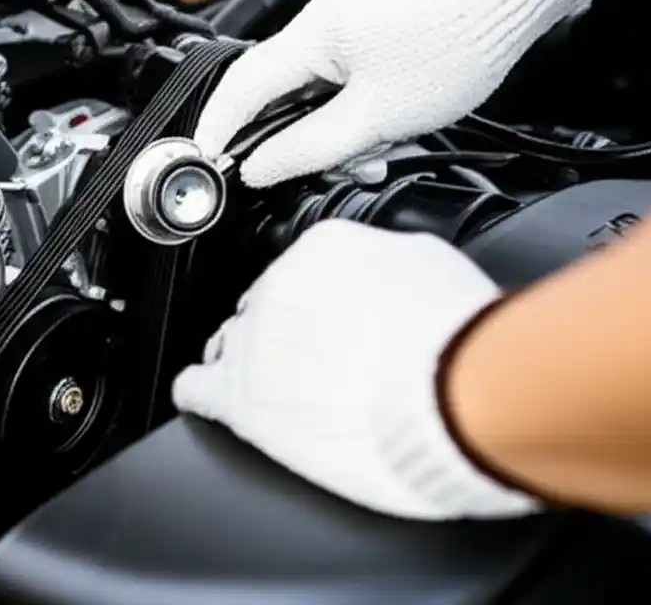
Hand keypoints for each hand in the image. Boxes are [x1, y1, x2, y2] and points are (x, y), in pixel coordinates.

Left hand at [173, 221, 538, 519]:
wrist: (450, 391)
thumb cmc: (454, 338)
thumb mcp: (433, 267)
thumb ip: (392, 265)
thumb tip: (389, 276)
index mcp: (322, 249)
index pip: (301, 272)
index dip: (316, 303)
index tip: (329, 319)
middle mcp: (278, 287)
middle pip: (263, 309)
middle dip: (281, 333)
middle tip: (312, 360)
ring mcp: (252, 342)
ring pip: (230, 344)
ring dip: (244, 361)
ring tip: (270, 385)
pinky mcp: (238, 397)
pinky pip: (196, 388)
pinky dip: (199, 393)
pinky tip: (204, 399)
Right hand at [194, 0, 601, 186]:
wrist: (509, 4)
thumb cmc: (452, 47)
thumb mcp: (375, 118)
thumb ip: (309, 148)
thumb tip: (259, 168)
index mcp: (311, 38)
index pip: (241, 88)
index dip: (219, 130)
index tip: (209, 162)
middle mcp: (322, 29)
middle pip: (280, 98)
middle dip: (295, 144)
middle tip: (316, 173)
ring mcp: (348, 33)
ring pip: (316, 100)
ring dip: (334, 137)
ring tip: (371, 157)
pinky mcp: (373, 41)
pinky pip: (345, 89)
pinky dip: (356, 120)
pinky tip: (383, 138)